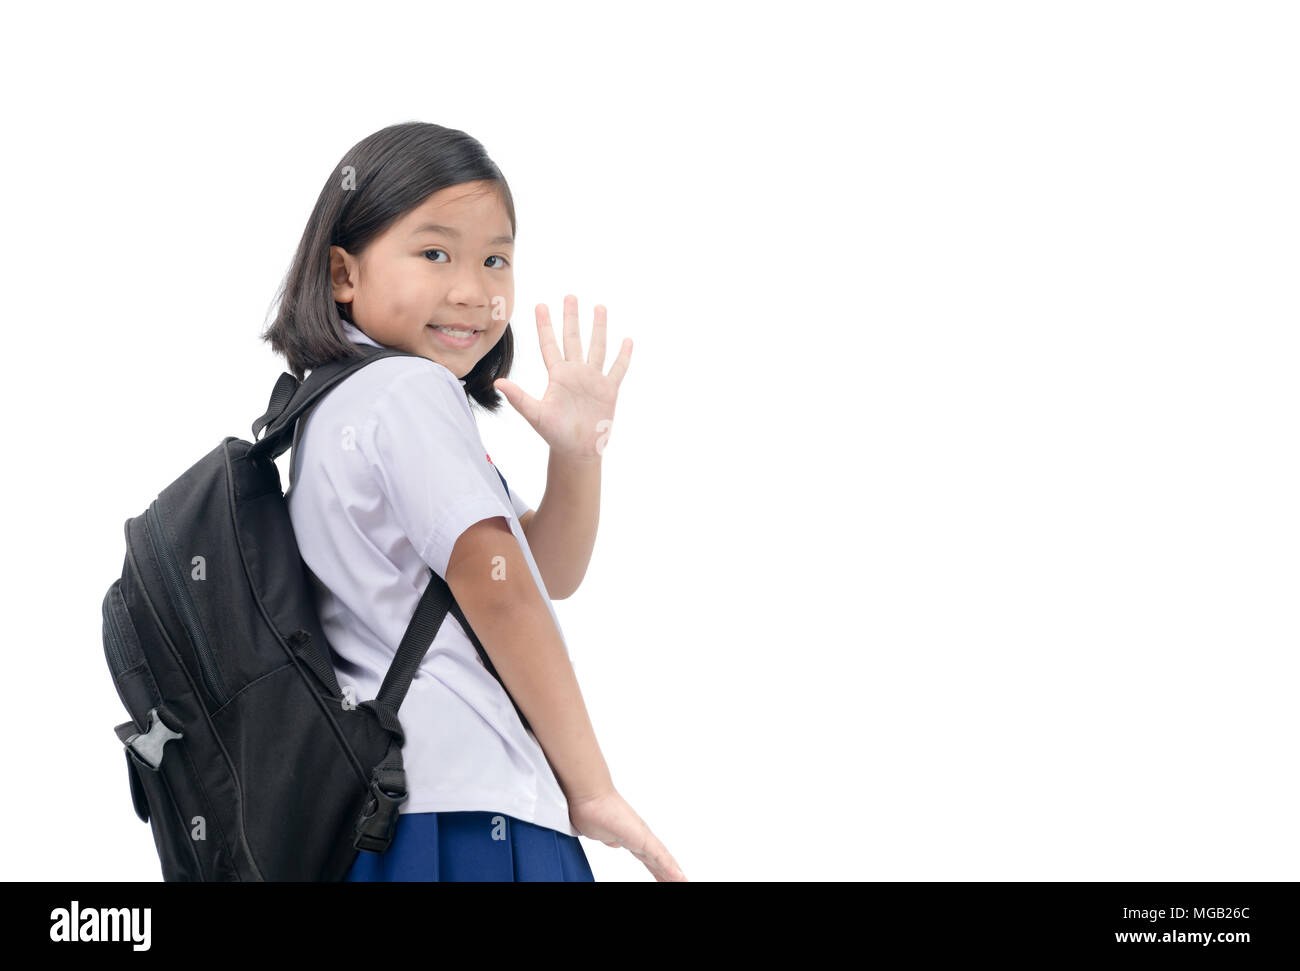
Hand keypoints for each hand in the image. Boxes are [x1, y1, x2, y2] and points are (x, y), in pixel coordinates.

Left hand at [493, 295, 630, 461]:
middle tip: (570, 296)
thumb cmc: (554, 434)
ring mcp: (593, 380)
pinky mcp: (608, 390)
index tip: (540, 305)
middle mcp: (575, 373)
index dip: (545, 325)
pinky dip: (622, 356)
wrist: (577, 450)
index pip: (549, 344)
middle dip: (572, 317)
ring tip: (600, 307)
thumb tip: (498, 382)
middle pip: (573, 339)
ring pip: (597, 347)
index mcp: (557, 376)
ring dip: (598, 328)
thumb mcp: (535, 414)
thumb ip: (519, 397)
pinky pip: (617, 369)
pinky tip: (626, 340)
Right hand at [568, 788, 687, 881]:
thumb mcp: (596, 834)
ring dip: (672, 873)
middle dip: (665, 873)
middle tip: (678, 881)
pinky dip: (670, 869)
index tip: (660, 875)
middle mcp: (638, 837)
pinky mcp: (643, 839)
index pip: (645, 856)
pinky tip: (680, 878)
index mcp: (628, 837)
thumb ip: (606, 838)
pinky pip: (660, 858)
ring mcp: (642, 837)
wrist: (590, 797)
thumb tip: (611, 842)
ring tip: (683, 881)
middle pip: (656, 860)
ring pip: (662, 860)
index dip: (654, 866)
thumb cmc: (590, 809)